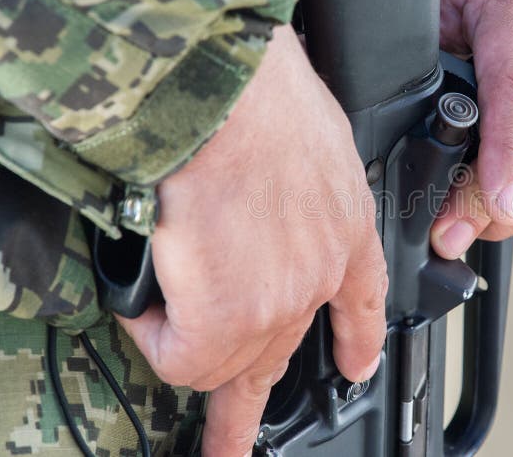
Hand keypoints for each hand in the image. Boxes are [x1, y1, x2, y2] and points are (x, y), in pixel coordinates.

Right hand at [117, 26, 387, 455]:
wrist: (230, 91)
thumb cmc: (263, 94)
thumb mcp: (314, 138)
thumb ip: (298, 184)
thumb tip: (259, 198)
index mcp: (345, 226)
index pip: (362, 301)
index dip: (356, 339)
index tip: (356, 368)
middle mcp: (318, 274)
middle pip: (281, 355)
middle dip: (248, 401)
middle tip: (231, 441)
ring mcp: (277, 301)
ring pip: (224, 364)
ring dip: (184, 347)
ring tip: (155, 314)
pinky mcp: (228, 316)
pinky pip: (180, 355)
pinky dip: (155, 333)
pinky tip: (150, 298)